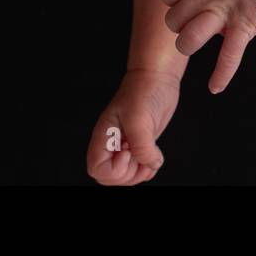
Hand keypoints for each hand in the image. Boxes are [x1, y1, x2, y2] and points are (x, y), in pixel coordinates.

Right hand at [86, 68, 180, 185]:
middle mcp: (113, 143)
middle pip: (111, 177)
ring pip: (126, 176)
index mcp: (104, 136)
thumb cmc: (143, 90)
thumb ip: (141, 147)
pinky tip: (154, 155)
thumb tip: (149, 164)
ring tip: (148, 154)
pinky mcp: (141, 144)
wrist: (158, 78)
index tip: (127, 153)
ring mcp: (127, 145)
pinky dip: (149, 168)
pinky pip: (141, 169)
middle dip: (128, 174)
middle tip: (139, 154)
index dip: (113, 169)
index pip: (97, 169)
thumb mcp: (139, 119)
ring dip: (140, 173)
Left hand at [159, 0, 255, 93]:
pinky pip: (229, 56)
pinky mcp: (242, 28)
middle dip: (178, 21)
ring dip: (188, 43)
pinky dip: (222, 74)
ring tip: (194, 40)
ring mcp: (223, 14)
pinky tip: (214, 87)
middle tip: (191, 17)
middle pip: (173, 20)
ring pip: (189, 40)